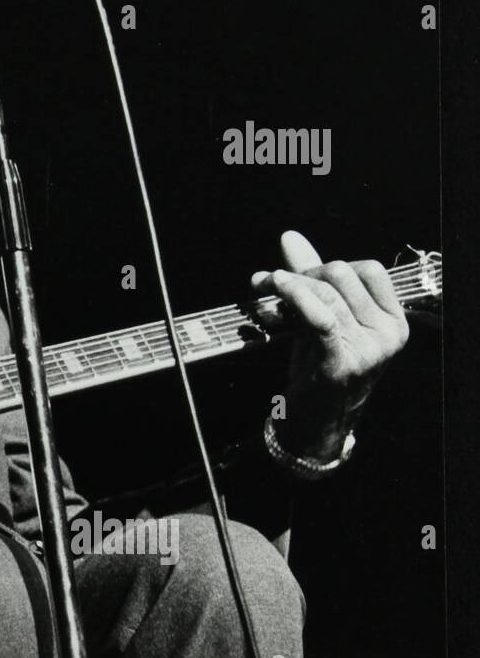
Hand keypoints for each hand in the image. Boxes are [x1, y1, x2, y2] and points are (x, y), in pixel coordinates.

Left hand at [251, 230, 408, 460]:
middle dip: (303, 272)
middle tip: (272, 281)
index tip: (296, 274)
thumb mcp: (321, 318)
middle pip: (344, 276)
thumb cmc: (319, 366)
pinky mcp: (343, 363)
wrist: (314, 421)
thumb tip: (290, 236)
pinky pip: (320, 318)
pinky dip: (295, 298)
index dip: (329, 264)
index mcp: (393, 320)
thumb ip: (310, 278)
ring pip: (327, 293)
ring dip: (288, 283)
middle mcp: (388, 333)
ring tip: (263, 284)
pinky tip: (275, 289)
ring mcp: (370, 350)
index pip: (368, 270)